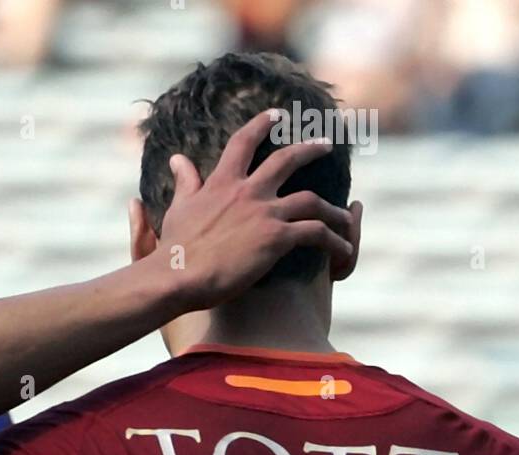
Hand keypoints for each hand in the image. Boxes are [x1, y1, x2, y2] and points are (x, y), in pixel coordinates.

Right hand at [156, 108, 357, 308]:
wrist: (177, 276)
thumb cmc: (174, 249)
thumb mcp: (178, 208)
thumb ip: (185, 182)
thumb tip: (177, 159)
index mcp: (223, 182)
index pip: (245, 142)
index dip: (262, 124)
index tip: (277, 114)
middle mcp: (248, 191)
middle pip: (288, 160)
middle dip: (309, 149)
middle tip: (325, 144)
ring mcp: (265, 213)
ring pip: (312, 200)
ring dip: (332, 209)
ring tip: (345, 215)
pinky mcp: (276, 239)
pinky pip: (316, 233)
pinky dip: (334, 241)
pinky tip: (343, 251)